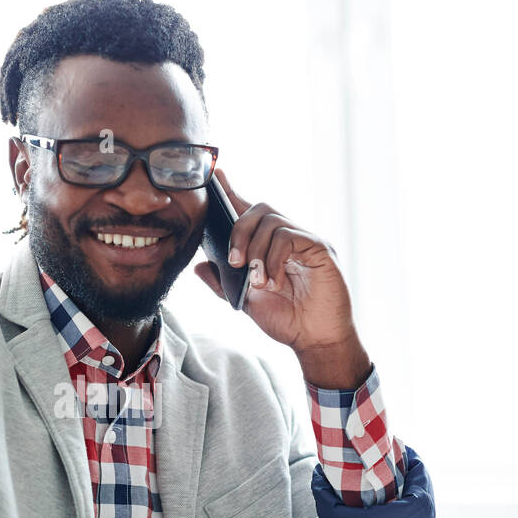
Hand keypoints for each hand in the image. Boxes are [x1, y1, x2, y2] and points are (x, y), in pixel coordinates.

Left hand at [194, 169, 370, 389]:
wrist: (315, 340)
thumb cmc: (287, 320)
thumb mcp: (246, 302)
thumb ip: (223, 284)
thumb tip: (198, 266)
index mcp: (268, 246)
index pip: (248, 211)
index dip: (230, 192)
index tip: (215, 177)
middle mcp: (287, 237)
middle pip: (258, 208)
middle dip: (238, 231)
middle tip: (233, 262)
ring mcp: (304, 240)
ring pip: (272, 221)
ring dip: (256, 250)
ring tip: (256, 280)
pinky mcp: (319, 248)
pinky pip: (290, 237)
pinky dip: (274, 259)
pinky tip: (274, 281)